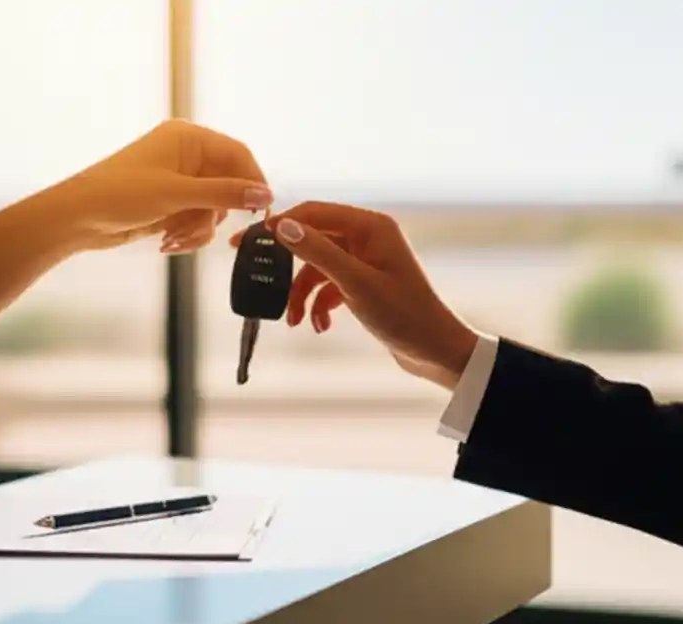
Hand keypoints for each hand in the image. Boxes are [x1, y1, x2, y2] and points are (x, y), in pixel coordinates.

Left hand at [21, 119, 271, 253]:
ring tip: (173, 238)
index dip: (252, 182)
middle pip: (228, 186)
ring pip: (212, 209)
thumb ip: (225, 194)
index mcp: (189, 138)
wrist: (78, 218)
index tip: (260, 211)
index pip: (238, 155)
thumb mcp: (177, 194)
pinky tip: (166, 243)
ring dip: (198, 229)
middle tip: (199, 228)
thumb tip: (265, 194)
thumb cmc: (122, 194)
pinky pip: (196, 220)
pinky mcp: (169, 204)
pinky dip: (187, 234)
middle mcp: (186, 156)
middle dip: (215, 214)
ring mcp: (178, 182)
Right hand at [245, 202, 478, 389]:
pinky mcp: (365, 284)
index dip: (278, 226)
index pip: (313, 213)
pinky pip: (330, 286)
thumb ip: (318, 252)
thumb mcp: (356, 284)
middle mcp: (369, 237)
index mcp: (370, 227)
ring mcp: (367, 261)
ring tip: (295, 321)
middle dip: (289, 269)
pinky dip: (319, 305)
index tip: (245, 242)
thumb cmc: (405, 316)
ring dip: (302, 294)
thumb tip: (282, 226)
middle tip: (257, 279)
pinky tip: (319, 326)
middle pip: (312, 241)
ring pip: (318, 268)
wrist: (437, 352)